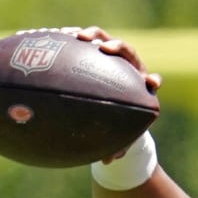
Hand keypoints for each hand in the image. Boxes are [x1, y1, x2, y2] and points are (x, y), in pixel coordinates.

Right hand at [70, 26, 162, 163]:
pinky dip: (65, 38)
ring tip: (72, 35)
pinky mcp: (91, 49)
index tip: (150, 83)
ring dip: (89, 35)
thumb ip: (118, 145)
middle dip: (115, 46)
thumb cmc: (118, 120)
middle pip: (126, 51)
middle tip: (101, 47)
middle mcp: (128, 65)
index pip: (150, 80)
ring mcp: (109, 55)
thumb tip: (109, 162)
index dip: (152, 80)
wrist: (111, 101)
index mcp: (140, 86)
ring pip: (101, 39)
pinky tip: (45, 37)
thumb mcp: (120, 133)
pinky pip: (79, 41)